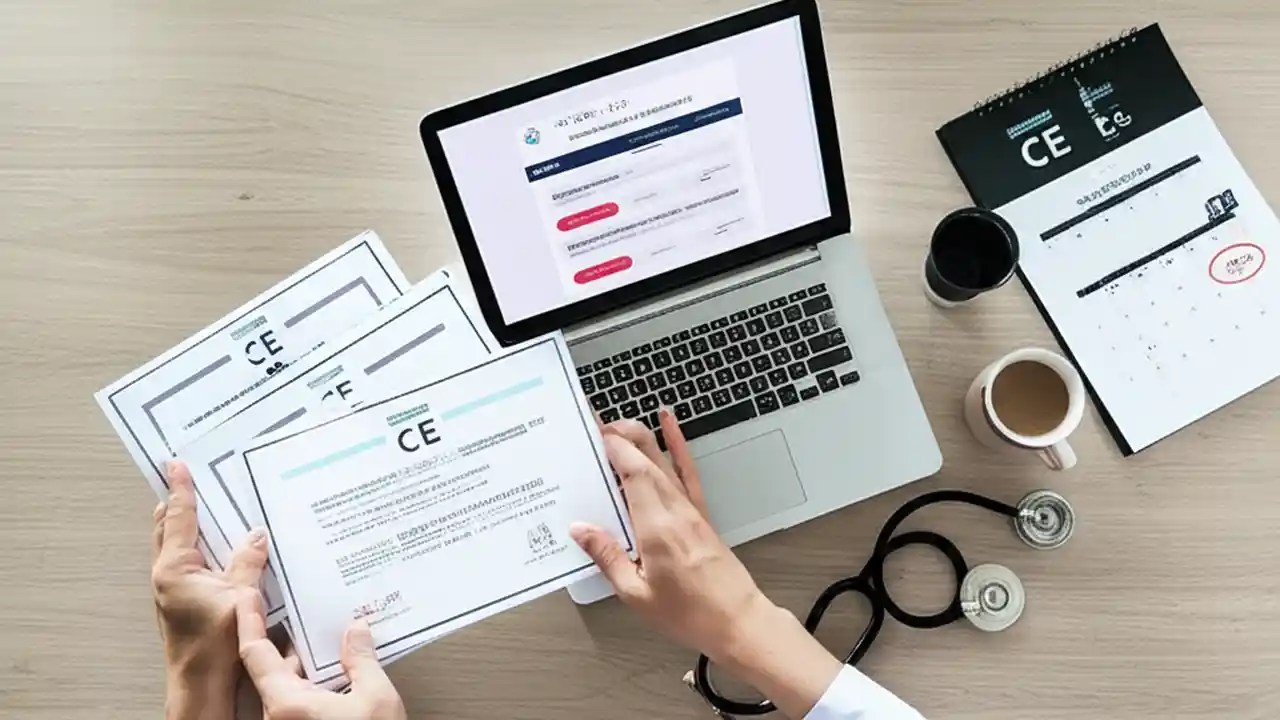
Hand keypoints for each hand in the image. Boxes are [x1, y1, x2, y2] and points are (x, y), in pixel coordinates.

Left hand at [151, 460, 268, 718]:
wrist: (201, 682)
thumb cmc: (215, 646)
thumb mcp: (241, 596)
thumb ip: (248, 562)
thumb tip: (257, 535)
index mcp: (175, 568)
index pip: (178, 517)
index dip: (181, 488)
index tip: (178, 465)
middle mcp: (166, 574)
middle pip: (169, 527)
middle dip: (179, 502)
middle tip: (190, 479)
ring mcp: (170, 588)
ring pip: (175, 545)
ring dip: (188, 525)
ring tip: (206, 506)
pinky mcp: (180, 599)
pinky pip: (187, 563)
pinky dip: (198, 547)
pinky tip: (219, 548)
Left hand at [232, 576, 405, 718]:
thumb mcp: (376, 699)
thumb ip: (362, 661)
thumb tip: (356, 632)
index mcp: (286, 705)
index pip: (254, 654)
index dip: (249, 620)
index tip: (245, 595)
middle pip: (271, 670)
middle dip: (284, 640)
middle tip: (291, 609)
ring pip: (287, 688)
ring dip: (303, 664)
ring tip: (323, 639)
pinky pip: (299, 704)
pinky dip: (312, 684)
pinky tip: (335, 673)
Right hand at [570, 411, 841, 718]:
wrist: (737, 621)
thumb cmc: (689, 613)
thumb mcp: (636, 593)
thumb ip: (607, 557)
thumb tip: (580, 530)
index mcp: (656, 527)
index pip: (632, 472)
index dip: (613, 447)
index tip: (592, 434)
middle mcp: (674, 510)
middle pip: (646, 459)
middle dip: (620, 436)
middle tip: (594, 426)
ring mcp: (690, 509)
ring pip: (663, 461)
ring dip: (641, 438)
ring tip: (618, 423)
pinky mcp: (700, 514)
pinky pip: (687, 472)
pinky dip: (678, 445)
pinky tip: (671, 425)